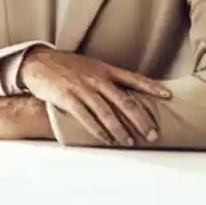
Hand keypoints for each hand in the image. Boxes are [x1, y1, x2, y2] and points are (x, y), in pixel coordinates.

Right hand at [18, 46, 170, 146]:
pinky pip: (86, 118)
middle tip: (152, 134)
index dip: (151, 87)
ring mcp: (82, 88)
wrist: (36, 62)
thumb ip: (106, 78)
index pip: (132, 78)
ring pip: (107, 113)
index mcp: (104, 69)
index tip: (168, 96)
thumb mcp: (89, 65)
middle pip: (125, 101)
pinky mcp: (67, 98)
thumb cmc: (64, 66)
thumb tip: (125, 95)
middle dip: (141, 120)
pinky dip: (98, 131)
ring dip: (121, 130)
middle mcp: (96, 78)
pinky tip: (106, 140)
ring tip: (130, 142)